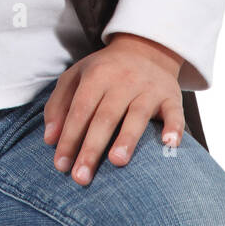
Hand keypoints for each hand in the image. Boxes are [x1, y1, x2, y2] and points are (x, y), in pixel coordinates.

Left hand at [42, 32, 184, 185]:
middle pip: (105, 116)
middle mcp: (122, 81)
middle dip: (92, 148)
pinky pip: (174, 113)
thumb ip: (58, 105)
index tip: (60, 165)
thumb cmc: (104, 71)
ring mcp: (148, 89)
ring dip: (127, 138)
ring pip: (137, 115)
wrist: (145, 48)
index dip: (69, 137)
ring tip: (116, 162)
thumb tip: (50, 139)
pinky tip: (169, 144)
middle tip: (81, 177)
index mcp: (96, 76)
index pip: (80, 109)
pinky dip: (173, 128)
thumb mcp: (76, 77)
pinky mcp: (171, 97)